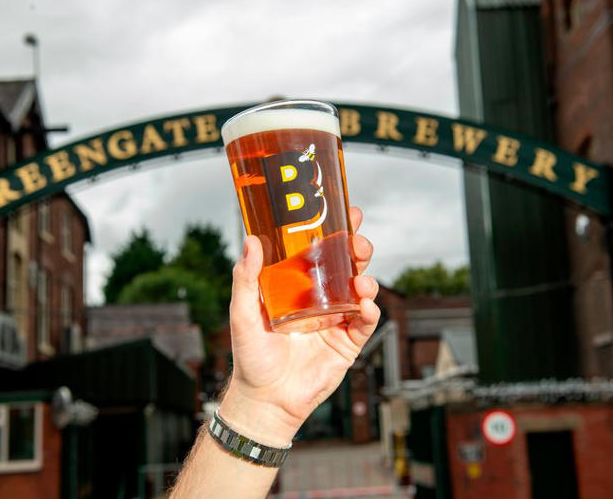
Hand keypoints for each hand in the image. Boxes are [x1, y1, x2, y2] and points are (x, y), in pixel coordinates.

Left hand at [219, 206, 379, 446]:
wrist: (266, 399)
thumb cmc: (251, 356)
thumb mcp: (242, 312)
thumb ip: (246, 278)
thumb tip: (249, 240)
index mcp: (297, 286)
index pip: (320, 252)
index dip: (335, 232)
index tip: (346, 212)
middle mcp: (319, 299)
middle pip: (346, 266)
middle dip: (358, 250)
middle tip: (358, 243)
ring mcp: (335, 320)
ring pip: (361, 290)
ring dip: (367, 278)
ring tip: (362, 279)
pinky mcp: (347, 343)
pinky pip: (365, 323)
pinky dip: (370, 311)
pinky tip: (365, 306)